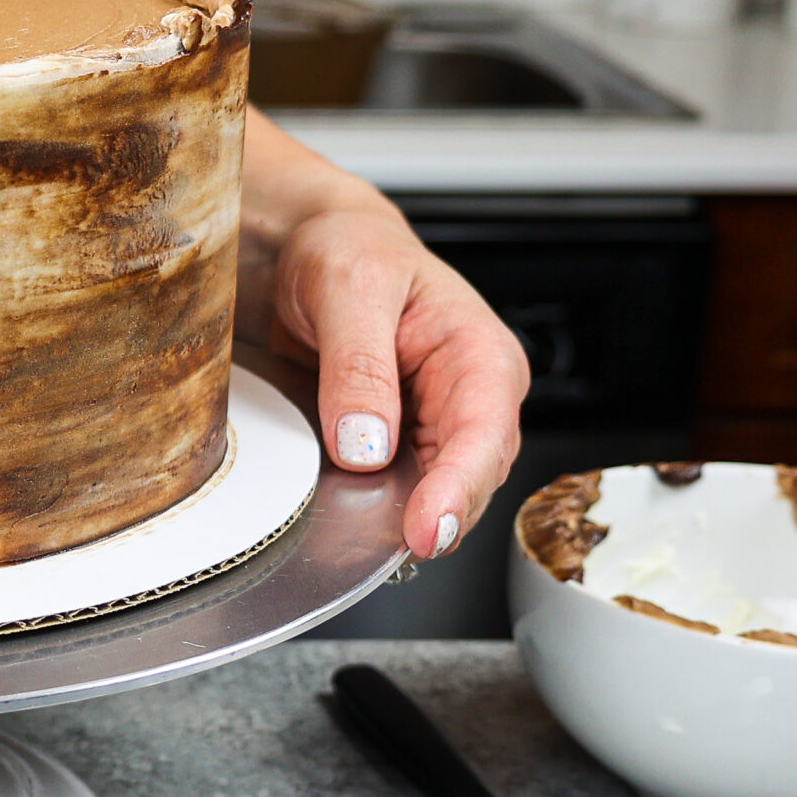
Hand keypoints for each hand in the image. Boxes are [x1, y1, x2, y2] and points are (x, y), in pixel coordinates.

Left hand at [266, 203, 528, 560]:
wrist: (312, 247)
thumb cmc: (347, 249)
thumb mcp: (349, 287)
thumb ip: (358, 364)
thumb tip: (366, 442)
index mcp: (478, 352)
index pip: (484, 433)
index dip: (459, 488)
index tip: (428, 528)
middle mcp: (469, 395)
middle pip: (473, 477)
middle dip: (441, 516)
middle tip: (398, 548)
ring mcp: (435, 424)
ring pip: (440, 493)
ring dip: (411, 519)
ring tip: (371, 541)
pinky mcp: (399, 443)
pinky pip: (400, 488)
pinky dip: (384, 510)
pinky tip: (357, 524)